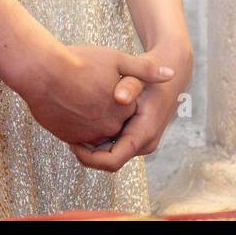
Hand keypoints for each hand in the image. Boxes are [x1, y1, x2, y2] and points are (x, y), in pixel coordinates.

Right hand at [21, 42, 175, 150]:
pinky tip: (68, 103)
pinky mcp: (68, 138)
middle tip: (92, 90)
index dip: (118, 94)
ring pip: (95, 132)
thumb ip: (145, 70)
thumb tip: (171, 74)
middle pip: (112, 122)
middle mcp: (108, 128)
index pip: (128, 110)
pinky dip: (76, 125)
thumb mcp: (116, 59)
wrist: (42, 71)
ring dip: (92, 119)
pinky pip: (78, 137)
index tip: (108, 83)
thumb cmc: (79, 62)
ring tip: (80, 96)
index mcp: (123, 111)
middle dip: (105, 109)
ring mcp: (88, 135)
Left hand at [69, 37, 192, 172]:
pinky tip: (83, 124)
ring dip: (92, 147)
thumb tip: (120, 97)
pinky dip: (98, 139)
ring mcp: (140, 141)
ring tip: (71, 130)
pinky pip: (114, 144)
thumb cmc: (152, 74)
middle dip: (87, 153)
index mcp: (144, 133)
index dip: (89, 158)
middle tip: (66, 136)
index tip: (71, 143)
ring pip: (110, 153)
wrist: (169, 75)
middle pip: (109, 160)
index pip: (112, 161)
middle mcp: (144, 143)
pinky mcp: (135, 136)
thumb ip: (130, 84)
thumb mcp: (141, 75)